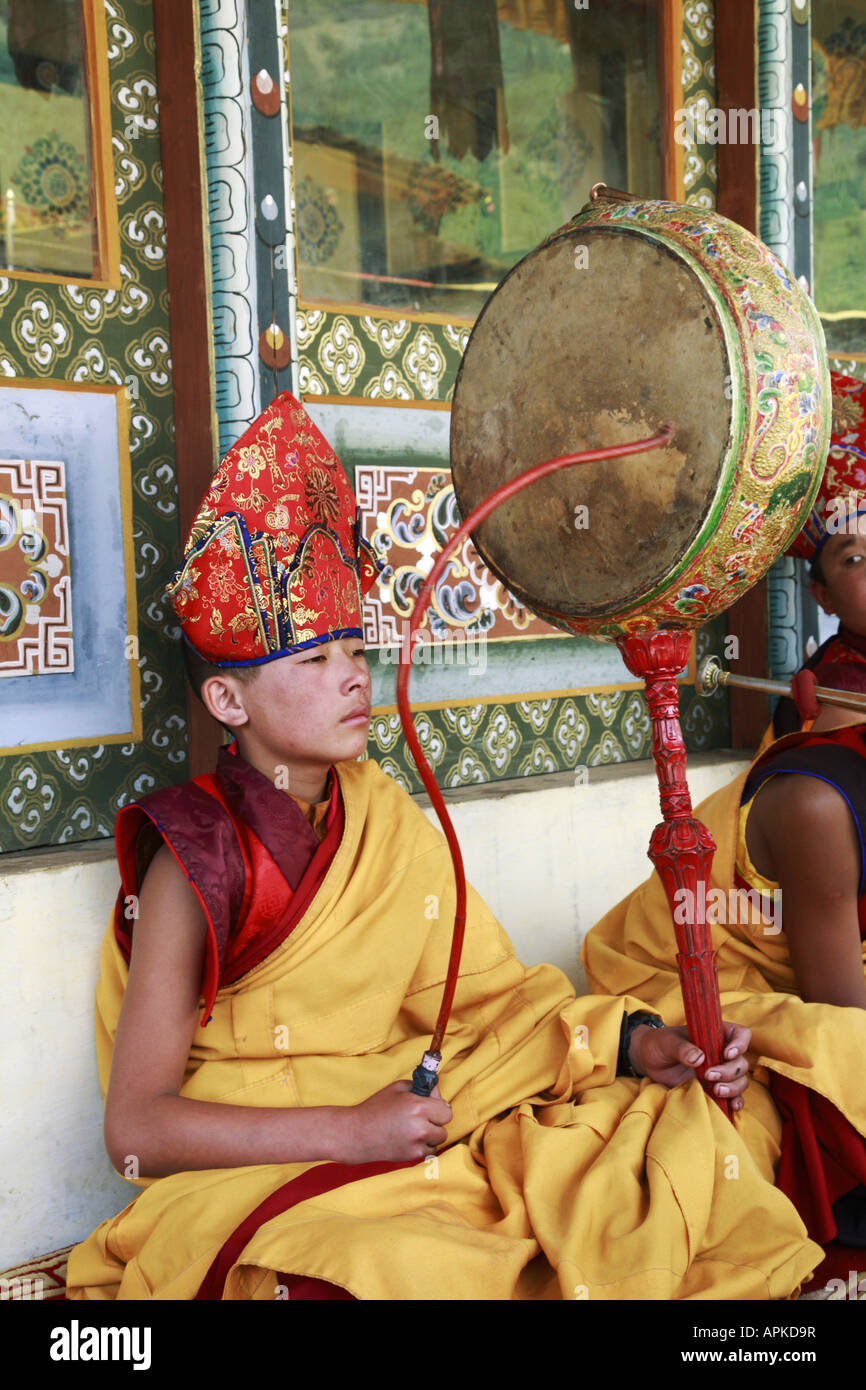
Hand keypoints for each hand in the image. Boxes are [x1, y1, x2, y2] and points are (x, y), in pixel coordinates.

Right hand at [341, 1080, 451, 1163]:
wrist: (357, 1134)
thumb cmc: (376, 1108)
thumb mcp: (398, 1088)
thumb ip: (421, 1088)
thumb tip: (437, 1093)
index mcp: (418, 1107)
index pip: (446, 1109)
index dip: (438, 1106)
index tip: (431, 1105)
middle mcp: (420, 1127)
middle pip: (444, 1126)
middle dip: (436, 1120)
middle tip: (421, 1117)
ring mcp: (417, 1144)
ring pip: (439, 1139)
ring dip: (431, 1134)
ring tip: (413, 1128)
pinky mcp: (413, 1156)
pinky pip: (429, 1150)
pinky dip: (422, 1145)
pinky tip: (408, 1138)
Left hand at [629, 1022, 751, 1109]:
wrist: (650, 1061)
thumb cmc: (659, 1044)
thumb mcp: (667, 1042)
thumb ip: (682, 1048)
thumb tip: (699, 1058)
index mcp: (715, 1035)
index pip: (740, 1034)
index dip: (740, 1044)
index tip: (726, 1054)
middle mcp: (722, 1053)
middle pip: (741, 1062)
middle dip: (729, 1071)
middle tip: (708, 1075)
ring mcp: (720, 1072)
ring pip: (740, 1080)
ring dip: (733, 1087)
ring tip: (716, 1090)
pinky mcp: (715, 1088)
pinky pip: (734, 1097)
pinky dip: (735, 1102)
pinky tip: (730, 1106)